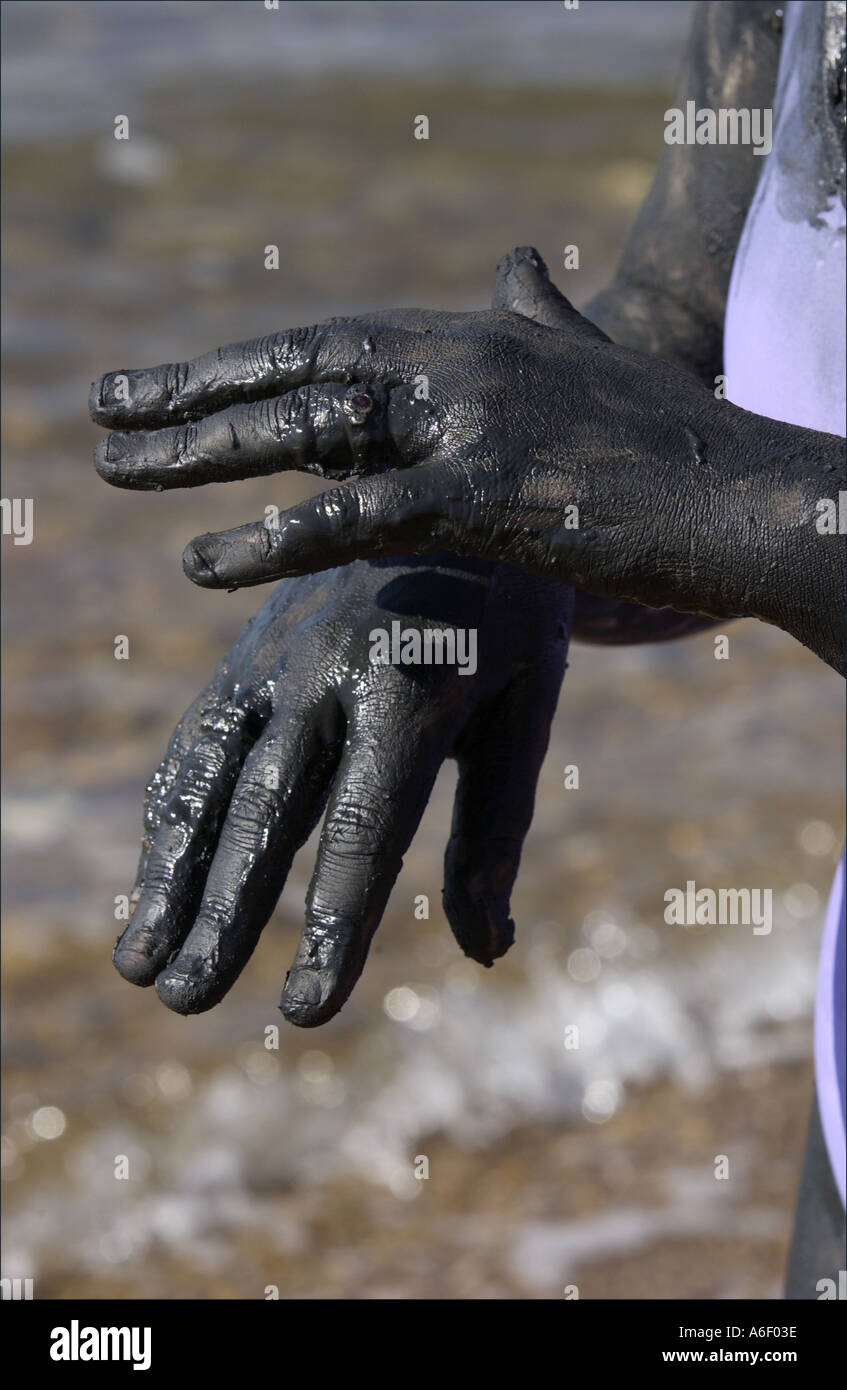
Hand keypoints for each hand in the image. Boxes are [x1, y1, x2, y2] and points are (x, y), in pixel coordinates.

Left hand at [90, 246, 842, 668]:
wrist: (746, 494)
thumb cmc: (666, 444)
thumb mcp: (592, 359)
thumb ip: (542, 310)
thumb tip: (518, 256)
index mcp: (472, 336)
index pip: (330, 344)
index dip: (244, 364)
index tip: (169, 384)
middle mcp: (460, 359)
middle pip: (299, 371)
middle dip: (194, 391)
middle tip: (103, 408)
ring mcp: (471, 420)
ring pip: (310, 428)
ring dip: (203, 449)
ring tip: (115, 465)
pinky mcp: (489, 492)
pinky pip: (358, 515)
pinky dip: (274, 539)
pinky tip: (202, 563)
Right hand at [111, 556, 569, 1024]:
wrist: (450, 480)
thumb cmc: (510, 615)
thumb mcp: (524, 709)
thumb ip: (495, 827)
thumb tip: (484, 950)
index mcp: (414, 688)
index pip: (366, 832)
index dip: (334, 927)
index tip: (306, 1012)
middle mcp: (329, 674)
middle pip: (268, 814)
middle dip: (225, 914)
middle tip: (187, 1004)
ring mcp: (274, 660)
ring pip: (210, 782)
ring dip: (170, 876)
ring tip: (138, 967)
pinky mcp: (246, 654)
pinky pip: (196, 743)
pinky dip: (172, 814)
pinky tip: (152, 879)